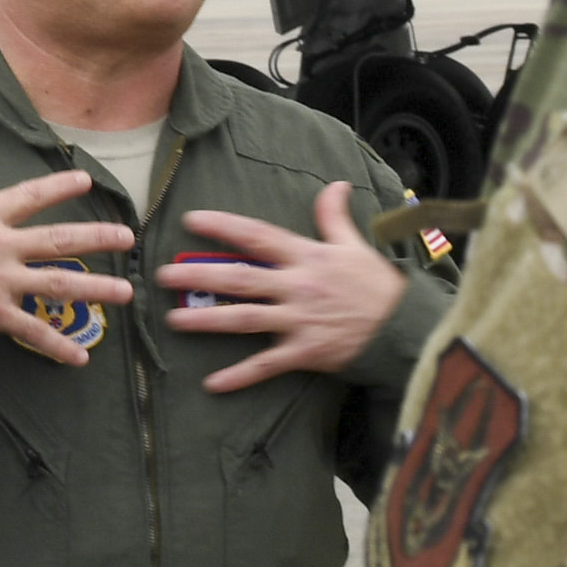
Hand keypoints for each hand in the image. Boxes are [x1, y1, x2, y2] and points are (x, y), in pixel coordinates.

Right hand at [0, 156, 135, 365]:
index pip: (29, 196)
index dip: (58, 186)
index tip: (86, 179)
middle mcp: (0, 246)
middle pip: (58, 239)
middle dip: (96, 237)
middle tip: (127, 237)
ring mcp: (1, 281)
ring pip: (58, 284)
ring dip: (95, 289)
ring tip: (126, 293)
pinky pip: (33, 332)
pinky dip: (58, 345)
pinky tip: (82, 357)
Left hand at [163, 183, 408, 393]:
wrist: (404, 328)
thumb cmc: (377, 285)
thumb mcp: (355, 245)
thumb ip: (334, 217)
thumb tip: (334, 183)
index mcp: (307, 256)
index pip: (257, 236)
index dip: (223, 226)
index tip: (190, 220)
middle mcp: (298, 286)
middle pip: (240, 278)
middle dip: (200, 274)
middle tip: (162, 275)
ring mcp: (299, 321)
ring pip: (245, 319)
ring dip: (208, 319)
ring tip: (174, 319)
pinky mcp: (305, 352)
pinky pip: (267, 365)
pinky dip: (240, 376)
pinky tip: (212, 383)